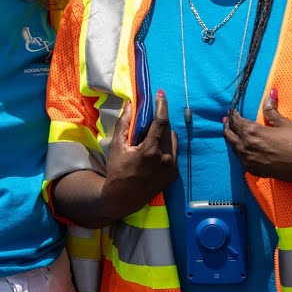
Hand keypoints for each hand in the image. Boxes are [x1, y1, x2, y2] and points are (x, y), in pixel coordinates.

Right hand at [100, 90, 178, 216]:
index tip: (161, 93)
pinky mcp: (174, 174)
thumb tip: (131, 104)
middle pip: (168, 129)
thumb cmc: (117, 171)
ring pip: (173, 141)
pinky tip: (154, 152)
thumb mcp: (117, 146)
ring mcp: (172, 168)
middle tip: (149, 120)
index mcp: (151, 150)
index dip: (162, 105)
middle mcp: (165, 159)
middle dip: (160, 121)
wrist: (123, 198)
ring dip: (164, 135)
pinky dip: (166, 148)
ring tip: (151, 138)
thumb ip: (124, 124)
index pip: (161, 121)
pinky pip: (174, 153)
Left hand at [223, 88, 291, 187]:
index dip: (233, 115)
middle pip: (230, 135)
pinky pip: (241, 159)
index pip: (237, 121)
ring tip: (233, 132)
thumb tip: (270, 92)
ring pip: (233, 148)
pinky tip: (243, 148)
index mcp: (252, 132)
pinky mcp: (253, 171)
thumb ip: (272, 111)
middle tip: (227, 120)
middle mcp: (246, 147)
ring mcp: (248, 161)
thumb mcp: (284, 124)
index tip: (233, 111)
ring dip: (232, 139)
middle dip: (228, 126)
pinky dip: (239, 151)